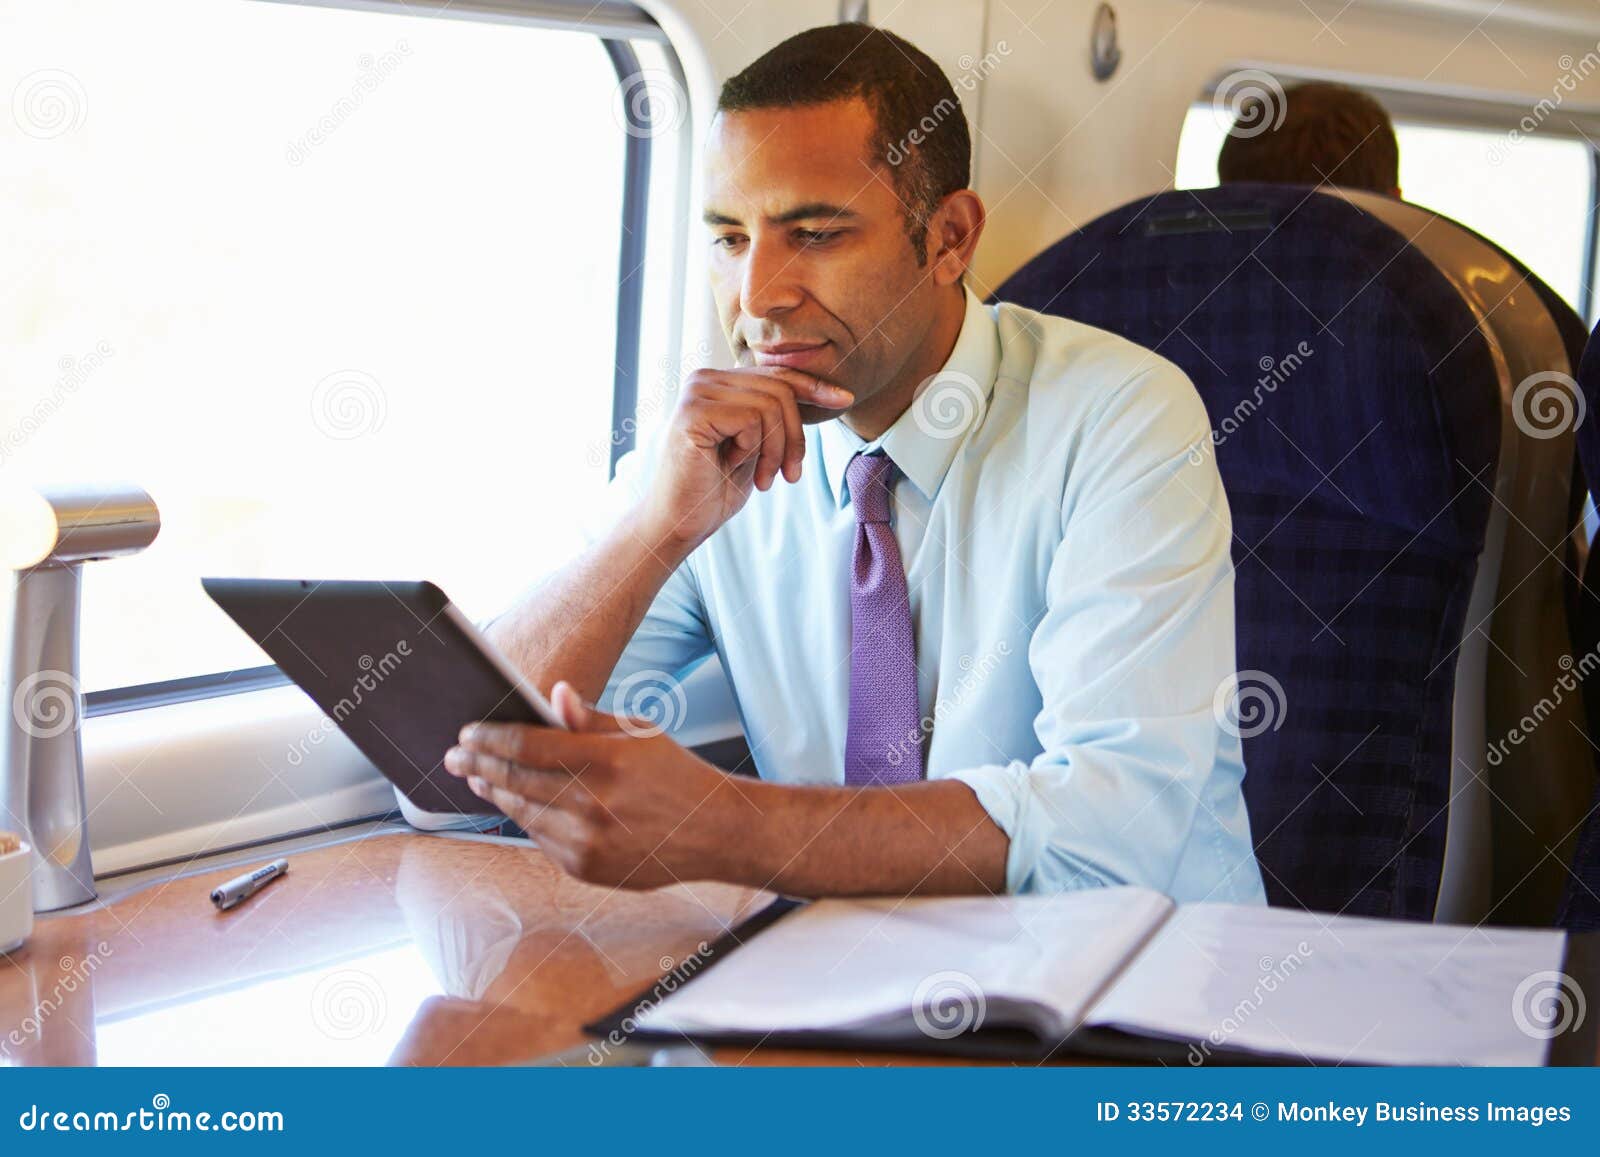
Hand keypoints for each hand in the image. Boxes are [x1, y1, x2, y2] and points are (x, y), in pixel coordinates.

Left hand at [444, 681, 748, 888]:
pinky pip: (540, 839)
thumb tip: (553, 695)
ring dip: (494, 792)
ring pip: (520, 812)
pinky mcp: (585, 868)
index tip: (467, 733)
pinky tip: (517, 804)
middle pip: (513, 779)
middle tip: (454, 757)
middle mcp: (592, 801)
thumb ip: (589, 717)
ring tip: (477, 778)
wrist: (712, 831)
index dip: (489, 738)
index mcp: (606, 758)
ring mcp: (587, 840)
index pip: (527, 744)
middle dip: (476, 765)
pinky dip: (525, 819)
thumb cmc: (675, 774)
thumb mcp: (639, 733)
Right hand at [636, 367, 851, 551]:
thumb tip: (827, 392)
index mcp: (719, 383)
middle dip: (795, 437)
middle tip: (789, 476)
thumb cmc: (715, 489)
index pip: (776, 375)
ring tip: (764, 478)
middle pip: (780, 388)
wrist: (679, 522)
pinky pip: (752, 419)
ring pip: (771, 405)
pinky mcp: (693, 411)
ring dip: (777, 450)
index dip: (814, 386)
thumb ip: (777, 416)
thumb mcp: (758, 446)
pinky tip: (733, 467)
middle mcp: (704, 378)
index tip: (845, 400)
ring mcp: (696, 392)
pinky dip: (755, 450)